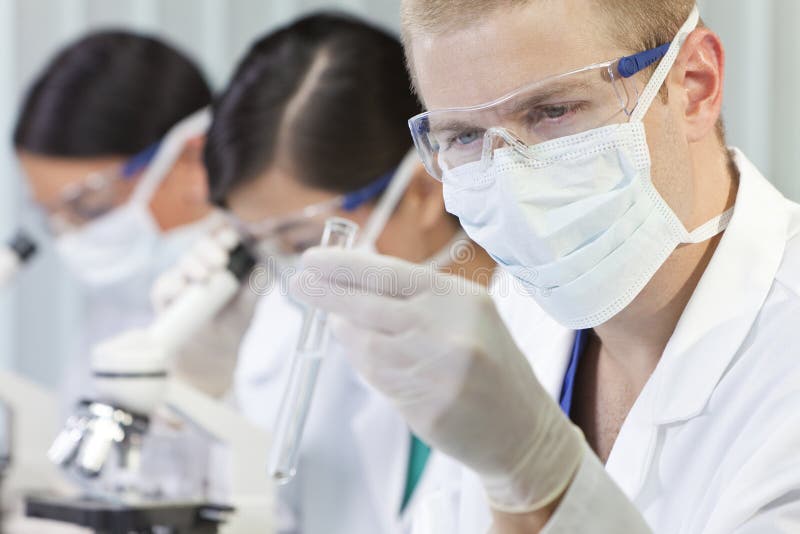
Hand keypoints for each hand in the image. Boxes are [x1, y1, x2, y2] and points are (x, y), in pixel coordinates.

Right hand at [151, 222, 257, 397]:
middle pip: (203, 246)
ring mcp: (182, 279)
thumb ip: (260, 281)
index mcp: (224, 263)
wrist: (212, 356)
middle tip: (221, 261)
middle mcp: (202, 265)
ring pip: (185, 261)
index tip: (237, 241)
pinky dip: (174, 285)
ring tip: (205, 277)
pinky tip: (183, 289)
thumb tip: (271, 254)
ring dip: (195, 265)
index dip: (230, 237)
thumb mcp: (251, 304)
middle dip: (211, 249)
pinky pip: (165, 285)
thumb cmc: (233, 323)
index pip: (225, 241)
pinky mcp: (165, 296)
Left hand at [291, 248, 584, 512]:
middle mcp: (449, 331)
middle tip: (299, 283)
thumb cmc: (492, 364)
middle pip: (370, 306)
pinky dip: (361, 363)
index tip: (313, 259)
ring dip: (344, 332)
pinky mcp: (428, 407)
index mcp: (461, 298)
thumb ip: (419, 297)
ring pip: (368, 345)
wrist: (524, 429)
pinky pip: (378, 378)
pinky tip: (358, 352)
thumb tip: (356, 279)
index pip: (390, 274)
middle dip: (328, 293)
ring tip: (333, 321)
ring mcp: (438, 372)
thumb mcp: (468, 315)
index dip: (345, 265)